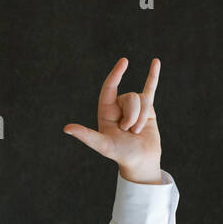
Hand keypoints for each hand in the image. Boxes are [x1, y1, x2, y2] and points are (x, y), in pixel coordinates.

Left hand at [63, 57, 162, 182]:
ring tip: (138, 132)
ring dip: (143, 118)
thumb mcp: (103, 144)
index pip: (110, 87)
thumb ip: (86, 135)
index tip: (124, 62)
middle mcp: (118, 105)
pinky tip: (156, 62)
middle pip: (130, 98)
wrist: (141, 161)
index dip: (116, 74)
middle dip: (133, 116)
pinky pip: (151, 88)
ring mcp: (134, 105)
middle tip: (129, 132)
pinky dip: (153, 75)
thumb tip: (66, 128)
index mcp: (105, 110)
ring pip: (142, 100)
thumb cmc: (120, 154)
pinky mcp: (148, 108)